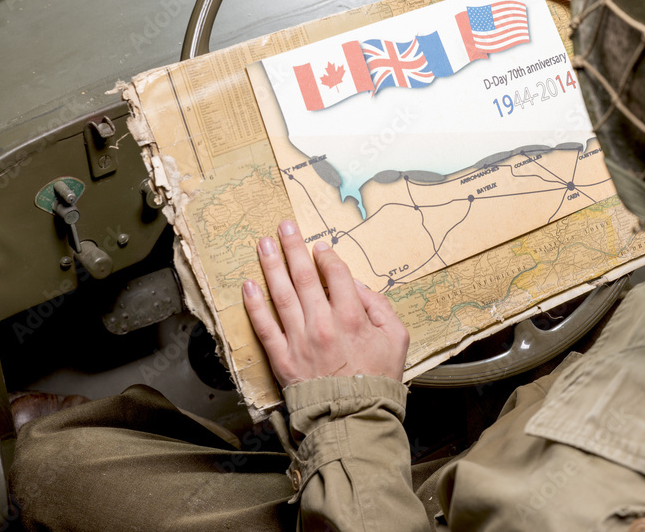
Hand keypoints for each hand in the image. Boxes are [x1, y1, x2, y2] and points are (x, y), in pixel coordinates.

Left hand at [242, 219, 409, 385]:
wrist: (354, 417)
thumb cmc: (378, 379)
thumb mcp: (396, 338)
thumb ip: (380, 307)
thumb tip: (358, 287)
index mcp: (352, 316)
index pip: (336, 274)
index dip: (327, 256)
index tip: (319, 246)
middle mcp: (323, 322)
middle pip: (304, 276)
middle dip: (293, 247)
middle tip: (284, 226)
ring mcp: (299, 340)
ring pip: (281, 294)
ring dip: (271, 266)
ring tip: (263, 244)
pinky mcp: (282, 358)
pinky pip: (264, 327)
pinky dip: (254, 305)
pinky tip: (248, 285)